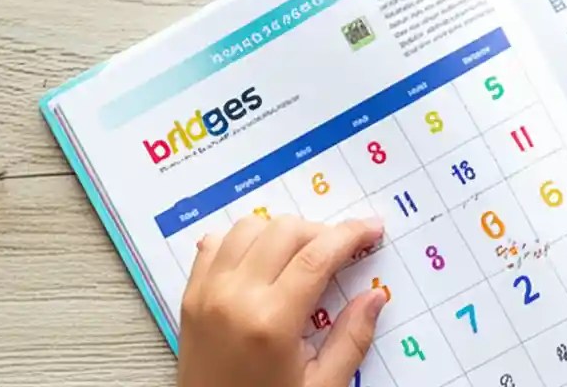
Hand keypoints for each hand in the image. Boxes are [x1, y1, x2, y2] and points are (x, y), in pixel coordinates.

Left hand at [177, 215, 386, 386]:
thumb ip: (352, 339)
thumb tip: (375, 296)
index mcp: (271, 323)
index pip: (317, 255)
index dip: (350, 234)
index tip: (372, 229)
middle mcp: (234, 298)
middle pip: (284, 230)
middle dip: (321, 232)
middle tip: (340, 253)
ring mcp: (207, 294)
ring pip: (249, 227)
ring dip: (281, 232)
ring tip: (301, 256)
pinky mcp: (191, 297)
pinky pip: (215, 243)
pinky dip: (242, 241)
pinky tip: (262, 260)